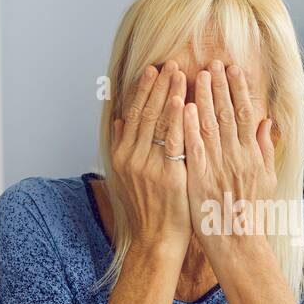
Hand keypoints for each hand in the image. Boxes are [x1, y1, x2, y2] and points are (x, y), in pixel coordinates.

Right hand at [111, 62, 190, 256]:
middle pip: (144, 112)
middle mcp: (132, 157)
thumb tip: (118, 121)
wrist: (155, 240)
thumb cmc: (147, 209)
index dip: (142, 90)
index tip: (151, 70)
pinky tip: (185, 101)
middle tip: (168, 63)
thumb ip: (122, 147)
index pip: (131, 114)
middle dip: (157, 85)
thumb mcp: (127, 177)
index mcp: (122, 155)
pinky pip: (174, 141)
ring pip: (158, 122)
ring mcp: (149, 166)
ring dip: (169, 94)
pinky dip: (178, 120)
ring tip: (179, 72)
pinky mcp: (168, 176)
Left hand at [182, 61, 276, 258]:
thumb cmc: (251, 212)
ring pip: (210, 125)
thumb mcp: (266, 178)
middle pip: (228, 113)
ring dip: (204, 98)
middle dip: (220, 85)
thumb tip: (268, 123)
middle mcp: (236, 157)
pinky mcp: (199, 179)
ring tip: (198, 75)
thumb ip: (266, 148)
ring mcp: (217, 167)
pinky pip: (193, 148)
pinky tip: (184, 108)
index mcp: (252, 155)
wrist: (238, 241)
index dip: (240, 89)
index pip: (247, 113)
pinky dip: (189, 127)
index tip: (234, 69)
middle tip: (214, 62)